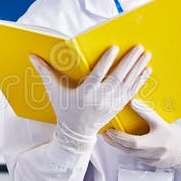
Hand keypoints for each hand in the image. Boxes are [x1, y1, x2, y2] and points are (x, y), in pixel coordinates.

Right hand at [30, 45, 151, 153]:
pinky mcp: (118, 106)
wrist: (76, 132)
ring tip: (146, 54)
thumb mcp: (55, 92)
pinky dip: (140, 81)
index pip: (97, 75)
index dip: (106, 61)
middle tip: (138, 47)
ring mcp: (111, 103)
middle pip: (117, 78)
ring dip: (138, 68)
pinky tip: (147, 70)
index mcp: (85, 94)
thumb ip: (46, 73)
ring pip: (128, 84)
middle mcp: (100, 98)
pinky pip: (132, 92)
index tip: (114, 48)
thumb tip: (33, 56)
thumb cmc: (65, 109)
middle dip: (129, 62)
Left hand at [104, 99, 180, 170]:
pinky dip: (129, 150)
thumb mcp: (162, 122)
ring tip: (111, 137)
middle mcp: (153, 154)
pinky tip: (124, 144)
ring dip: (120, 146)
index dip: (120, 137)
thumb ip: (147, 113)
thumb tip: (132, 102)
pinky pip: (137, 157)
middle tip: (105, 134)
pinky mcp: (151, 164)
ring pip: (131, 154)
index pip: (133, 142)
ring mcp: (152, 161)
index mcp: (156, 143)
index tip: (110, 131)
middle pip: (128, 150)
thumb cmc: (175, 136)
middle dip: (115, 142)